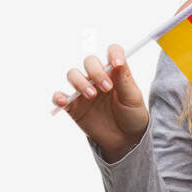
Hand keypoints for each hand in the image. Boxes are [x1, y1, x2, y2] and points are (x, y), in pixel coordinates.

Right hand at [53, 43, 149, 161]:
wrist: (126, 139)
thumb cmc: (132, 115)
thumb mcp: (133, 98)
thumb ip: (124, 80)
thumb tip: (118, 62)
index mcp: (115, 72)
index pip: (112, 52)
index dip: (113, 54)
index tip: (117, 64)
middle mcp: (98, 77)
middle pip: (89, 61)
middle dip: (96, 71)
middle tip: (106, 88)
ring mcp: (84, 90)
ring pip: (73, 75)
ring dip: (80, 82)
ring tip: (92, 95)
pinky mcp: (74, 106)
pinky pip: (60, 97)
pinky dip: (58, 97)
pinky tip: (63, 101)